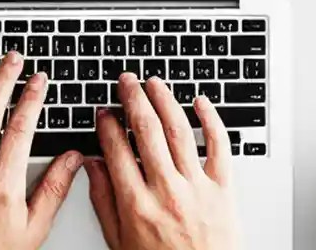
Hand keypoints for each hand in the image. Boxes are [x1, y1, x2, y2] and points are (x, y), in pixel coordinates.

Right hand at [85, 74, 239, 249]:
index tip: (103, 110)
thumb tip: (91, 166)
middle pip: (146, 131)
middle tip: (127, 82)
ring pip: (179, 131)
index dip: (108, 125)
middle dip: (133, 99)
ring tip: (154, 83)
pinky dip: (210, 120)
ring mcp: (197, 187)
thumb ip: (104, 201)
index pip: (117, 150)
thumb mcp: (119, 243)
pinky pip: (219, 146)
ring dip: (164, 100)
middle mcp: (166, 191)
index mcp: (137, 205)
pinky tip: (200, 102)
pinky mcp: (224, 188)